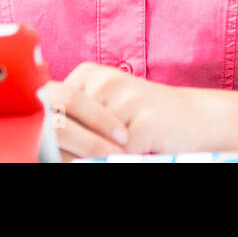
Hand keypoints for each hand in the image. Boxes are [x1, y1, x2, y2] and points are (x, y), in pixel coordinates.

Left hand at [45, 62, 220, 159]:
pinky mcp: (145, 122)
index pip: (50, 108)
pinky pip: (113, 155)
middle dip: (58, 150)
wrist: (197, 117)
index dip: (44, 135)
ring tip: (98, 155)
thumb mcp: (105, 108)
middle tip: (59, 161)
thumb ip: (74, 118)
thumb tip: (40, 142)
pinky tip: (125, 155)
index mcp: (88, 74)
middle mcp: (105, 80)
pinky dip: (109, 162)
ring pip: (86, 144)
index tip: (43, 151)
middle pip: (63, 123)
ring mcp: (126, 98)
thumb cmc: (144, 119)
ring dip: (84, 158)